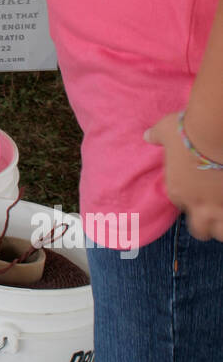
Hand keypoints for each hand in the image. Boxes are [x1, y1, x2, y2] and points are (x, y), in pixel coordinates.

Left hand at [144, 111, 222, 240]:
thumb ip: (156, 136)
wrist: (212, 132)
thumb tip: (147, 135)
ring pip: (220, 231)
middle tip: (212, 211)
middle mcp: (197, 204)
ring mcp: (218, 206)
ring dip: (221, 225)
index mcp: (176, 190)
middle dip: (206, 223)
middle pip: (200, 228)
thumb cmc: (187, 130)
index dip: (189, 196)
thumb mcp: (166, 130)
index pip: (180, 201)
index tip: (196, 188)